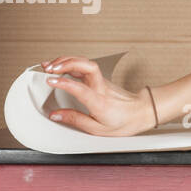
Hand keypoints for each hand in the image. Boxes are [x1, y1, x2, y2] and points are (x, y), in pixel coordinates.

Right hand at [38, 55, 157, 136]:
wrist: (141, 112)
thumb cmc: (123, 121)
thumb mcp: (98, 129)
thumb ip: (76, 120)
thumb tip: (56, 115)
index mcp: (101, 103)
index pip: (82, 89)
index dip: (65, 83)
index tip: (51, 81)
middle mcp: (101, 87)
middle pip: (87, 66)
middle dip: (66, 63)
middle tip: (49, 69)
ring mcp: (102, 80)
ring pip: (85, 62)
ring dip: (66, 61)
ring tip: (49, 66)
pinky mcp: (100, 78)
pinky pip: (84, 65)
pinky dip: (70, 62)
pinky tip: (60, 65)